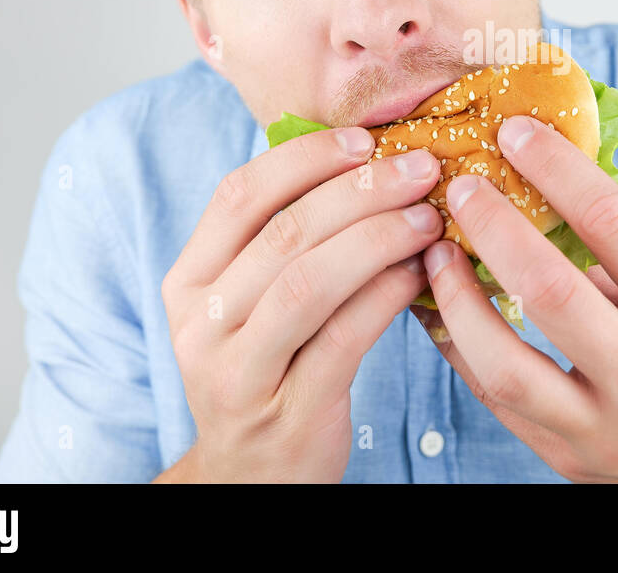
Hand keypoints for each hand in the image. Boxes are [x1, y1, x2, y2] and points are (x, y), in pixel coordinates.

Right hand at [159, 128, 443, 481]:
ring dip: (379, 238)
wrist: (253, 476)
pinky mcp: (287, 412)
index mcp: (189, 281)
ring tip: (428, 218)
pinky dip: (386, 295)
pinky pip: (342, 338)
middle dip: (362, 191)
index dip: (305, 158)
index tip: (365, 140)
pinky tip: (421, 272)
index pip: (238, 195)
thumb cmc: (270, 367)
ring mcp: (239, 373)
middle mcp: (201, 324)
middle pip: (284, 233)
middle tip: (420, 170)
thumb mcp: (251, 304)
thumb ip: (285, 241)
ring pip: (309, 282)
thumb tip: (365, 161)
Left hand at [410, 114, 617, 482]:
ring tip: (435, 251)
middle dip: (494, 228)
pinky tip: (441, 308)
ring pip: (504, 363)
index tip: (518, 133)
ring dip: (456, 297)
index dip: (560, 173)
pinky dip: (459, 347)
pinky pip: (494, 399)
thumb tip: (556, 195)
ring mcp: (604, 432)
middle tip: (462, 186)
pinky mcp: (567, 460)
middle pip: (551, 294)